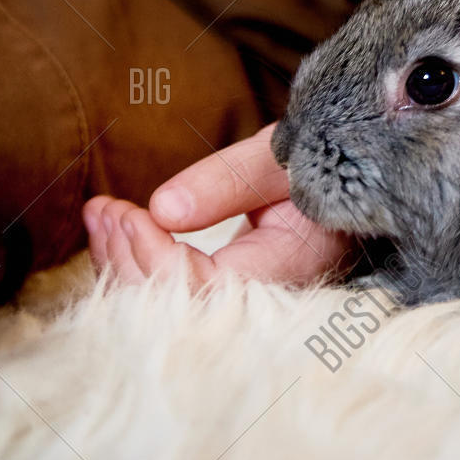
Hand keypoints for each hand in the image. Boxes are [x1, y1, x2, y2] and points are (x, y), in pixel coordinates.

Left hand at [83, 124, 353, 288]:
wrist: (358, 164)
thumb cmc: (328, 152)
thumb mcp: (281, 153)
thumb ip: (230, 179)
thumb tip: (163, 209)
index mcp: (296, 262)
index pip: (208, 286)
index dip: (157, 258)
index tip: (127, 212)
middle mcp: (277, 293)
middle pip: (182, 307)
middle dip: (129, 260)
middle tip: (102, 210)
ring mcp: (258, 298)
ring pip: (174, 306)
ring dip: (126, 262)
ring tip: (100, 215)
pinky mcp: (238, 288)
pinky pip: (179, 291)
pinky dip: (140, 263)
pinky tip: (118, 231)